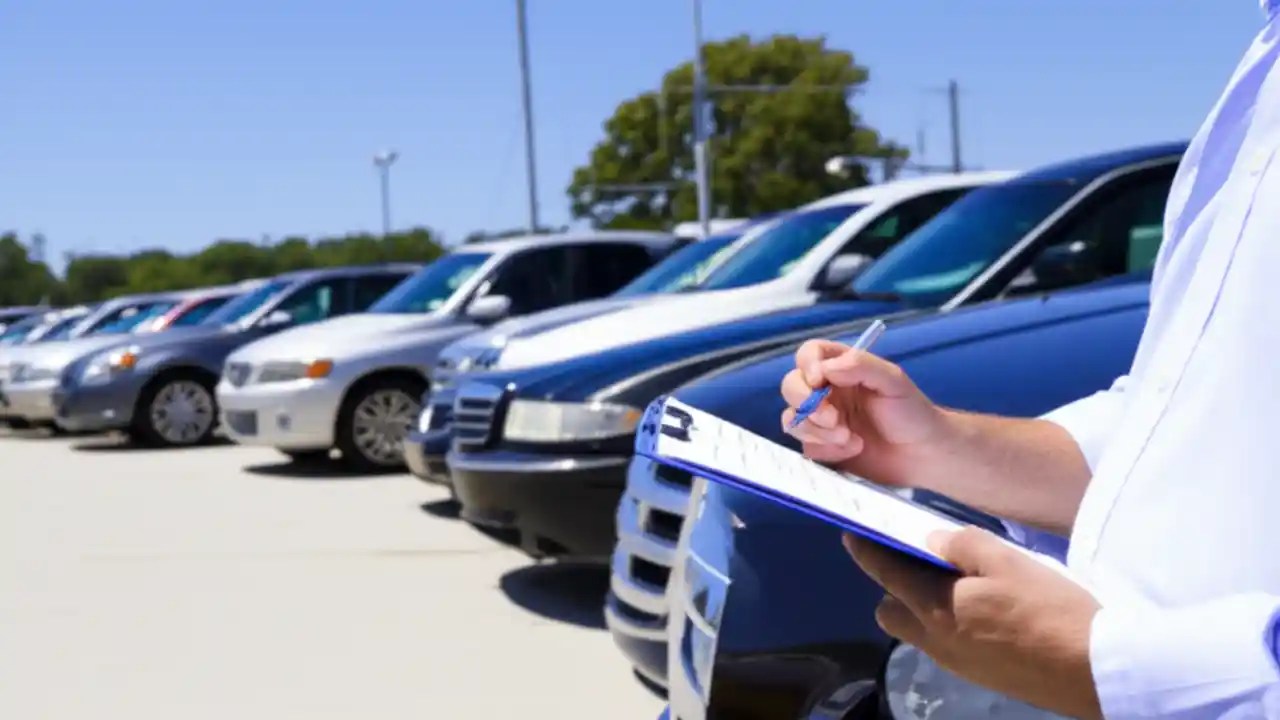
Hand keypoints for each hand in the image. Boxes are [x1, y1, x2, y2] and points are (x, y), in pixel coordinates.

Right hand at [780, 338, 949, 485]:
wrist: (923, 457)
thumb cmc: (912, 413)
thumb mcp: (893, 380)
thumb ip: (861, 365)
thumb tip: (825, 368)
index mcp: (842, 368)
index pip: (809, 354)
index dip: (807, 365)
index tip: (819, 380)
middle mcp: (826, 391)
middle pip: (791, 385)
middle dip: (806, 402)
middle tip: (833, 418)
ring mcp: (821, 421)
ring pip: (793, 418)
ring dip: (817, 430)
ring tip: (849, 438)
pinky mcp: (822, 447)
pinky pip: (806, 446)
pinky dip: (826, 449)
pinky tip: (852, 450)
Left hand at [845, 528, 1101, 719]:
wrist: (1094, 670)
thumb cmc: (1048, 609)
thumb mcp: (1007, 561)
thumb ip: (962, 545)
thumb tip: (932, 543)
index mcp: (935, 609)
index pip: (885, 574)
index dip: (866, 551)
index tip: (852, 534)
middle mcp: (936, 641)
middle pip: (892, 611)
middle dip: (894, 586)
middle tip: (921, 559)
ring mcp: (957, 663)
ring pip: (919, 631)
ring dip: (922, 606)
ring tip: (957, 582)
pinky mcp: (980, 675)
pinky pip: (946, 644)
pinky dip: (948, 623)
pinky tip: (981, 608)